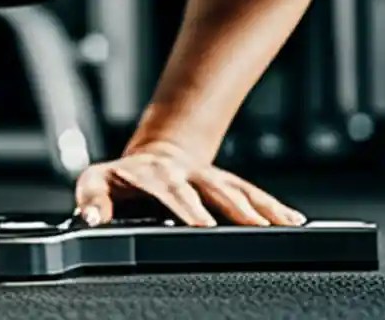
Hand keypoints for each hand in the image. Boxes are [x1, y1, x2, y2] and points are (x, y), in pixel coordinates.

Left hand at [73, 141, 306, 227]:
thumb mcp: (96, 182)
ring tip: (282, 226)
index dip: (186, 207)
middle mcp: (185, 173)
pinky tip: (292, 221)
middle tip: (253, 227)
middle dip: (233, 209)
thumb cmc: (122, 178)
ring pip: (238, 190)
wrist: (152, 156)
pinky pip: (254, 194)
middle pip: (213, 190)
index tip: (202, 224)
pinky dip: (274, 207)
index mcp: (153, 174)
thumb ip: (91, 200)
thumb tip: (91, 219)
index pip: (171, 190)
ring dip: (260, 208)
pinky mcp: (227, 183)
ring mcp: (208, 177)